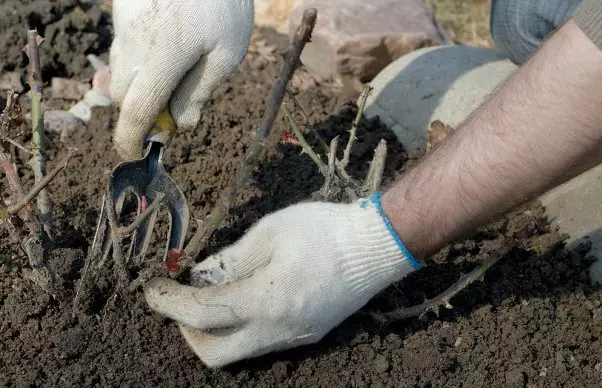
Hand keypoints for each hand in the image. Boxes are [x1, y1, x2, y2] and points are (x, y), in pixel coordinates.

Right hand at [108, 0, 253, 158]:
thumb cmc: (224, 5)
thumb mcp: (227, 54)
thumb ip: (200, 92)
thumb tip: (180, 125)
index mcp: (163, 57)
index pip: (137, 110)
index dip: (132, 138)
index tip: (133, 153)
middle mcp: (133, 41)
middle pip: (122, 94)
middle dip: (140, 110)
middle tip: (172, 109)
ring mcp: (123, 23)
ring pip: (120, 69)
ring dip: (141, 82)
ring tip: (178, 66)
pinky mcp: (120, 10)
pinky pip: (123, 45)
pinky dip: (140, 57)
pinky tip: (168, 42)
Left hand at [143, 193, 421, 367]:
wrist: (378, 246)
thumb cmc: (324, 230)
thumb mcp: (270, 231)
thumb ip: (230, 258)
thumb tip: (200, 275)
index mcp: (266, 301)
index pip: (200, 313)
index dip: (168, 302)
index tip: (152, 289)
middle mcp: (278, 331)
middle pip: (215, 354)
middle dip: (187, 330)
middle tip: (183, 298)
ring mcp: (296, 337)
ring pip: (240, 350)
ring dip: (216, 328)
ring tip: (215, 291)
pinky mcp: (309, 334)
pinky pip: (263, 341)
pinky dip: (243, 324)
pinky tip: (247, 294)